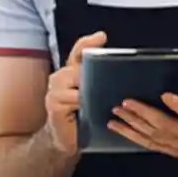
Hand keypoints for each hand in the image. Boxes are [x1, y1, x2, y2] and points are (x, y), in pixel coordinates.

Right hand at [43, 30, 106, 155]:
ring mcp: (54, 90)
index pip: (78, 51)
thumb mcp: (91, 96)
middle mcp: (60, 77)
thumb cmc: (82, 116)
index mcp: (70, 72)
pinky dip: (84, 103)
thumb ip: (98, 82)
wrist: (65, 139)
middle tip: (111, 78)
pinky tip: (88, 109)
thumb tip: (123, 73)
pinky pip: (74, 99)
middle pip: (80, 68)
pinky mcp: (54, 104)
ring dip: (90, 90)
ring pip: (78, 82)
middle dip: (95, 72)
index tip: (101, 37)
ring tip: (100, 97)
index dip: (89, 43)